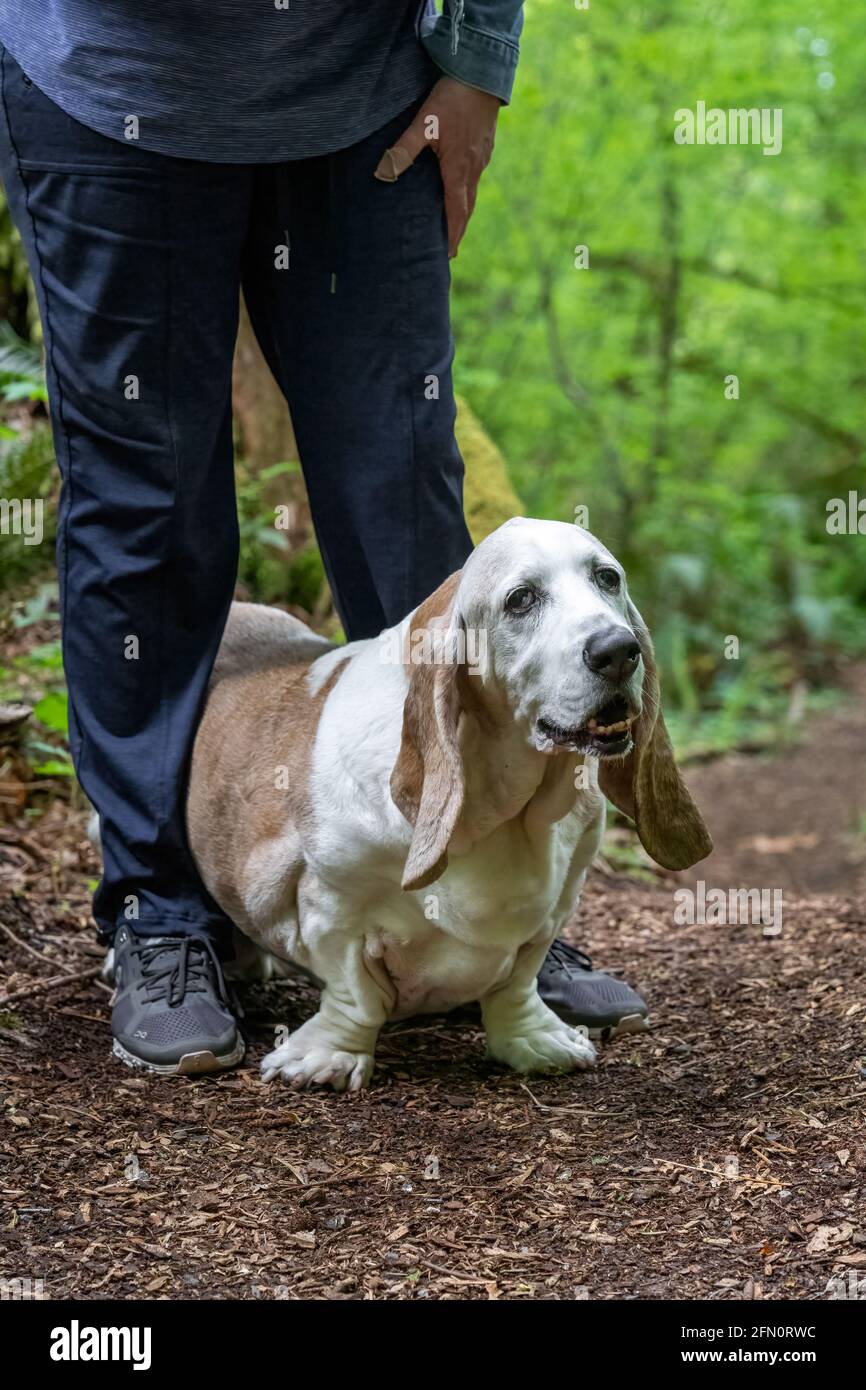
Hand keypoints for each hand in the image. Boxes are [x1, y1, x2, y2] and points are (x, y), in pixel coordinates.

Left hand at [374, 76, 500, 256]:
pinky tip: (460, 188)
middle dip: (458, 229)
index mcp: (458, 170)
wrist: (482, 74)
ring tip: (453, 224)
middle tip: (449, 248)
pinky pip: (476, 176)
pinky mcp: (485, 146)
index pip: (456, 212)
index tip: (448, 254)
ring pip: (473, 192)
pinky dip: (468, 190)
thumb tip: (382, 174)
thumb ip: (403, 150)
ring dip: (463, 211)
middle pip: (467, 208)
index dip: (452, 235)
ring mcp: (482, 157)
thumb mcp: (423, 124)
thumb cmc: (451, 99)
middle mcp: (474, 168)